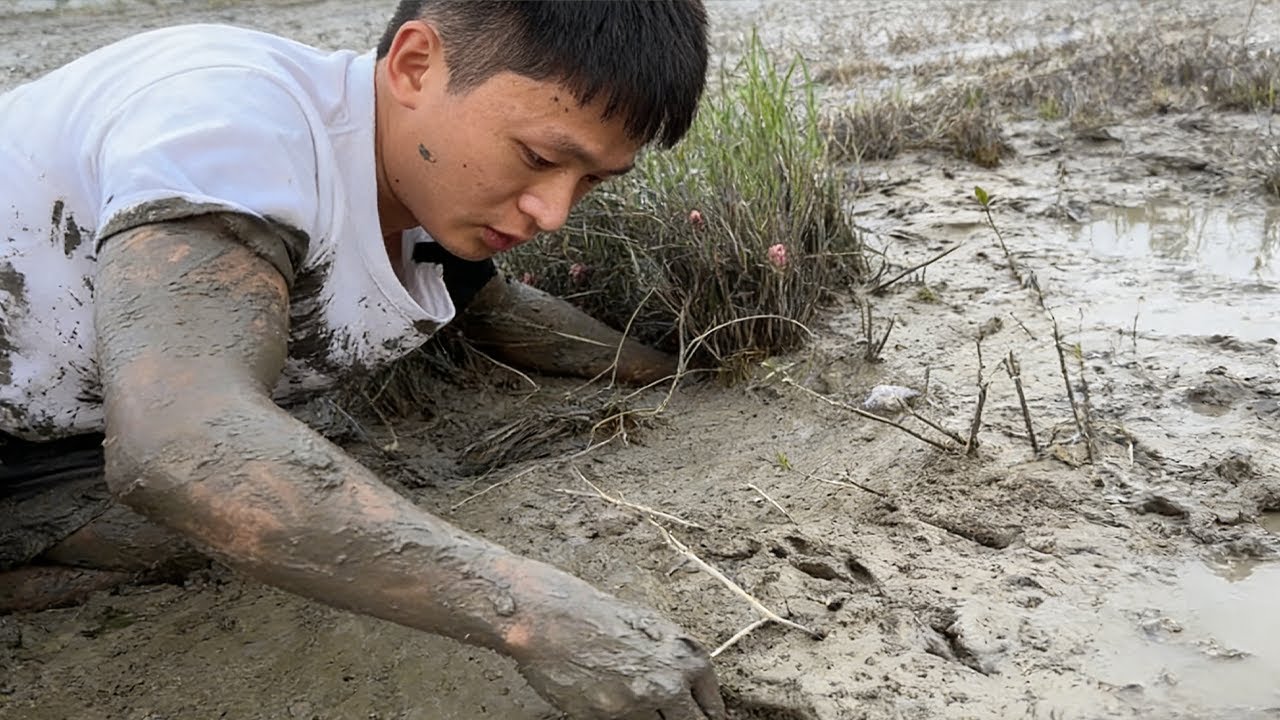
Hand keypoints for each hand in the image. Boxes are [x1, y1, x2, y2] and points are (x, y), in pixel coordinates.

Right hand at [511, 591, 723, 718]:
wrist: (550, 618)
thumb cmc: (599, 615)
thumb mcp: (652, 628)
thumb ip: (677, 662)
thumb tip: (690, 693)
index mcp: (688, 660)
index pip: (711, 709)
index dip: (704, 715)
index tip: (699, 718)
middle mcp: (669, 686)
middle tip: (666, 714)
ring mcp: (637, 706)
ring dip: (645, 716)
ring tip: (627, 694)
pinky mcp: (607, 719)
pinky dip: (618, 716)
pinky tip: (606, 698)